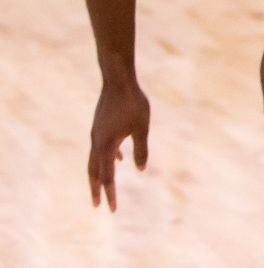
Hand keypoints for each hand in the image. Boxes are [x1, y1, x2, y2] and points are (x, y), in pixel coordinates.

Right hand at [88, 80, 150, 211]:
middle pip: (94, 171)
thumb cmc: (133, 103)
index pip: (107, 176)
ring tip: (104, 187)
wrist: (118, 81)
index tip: (111, 209)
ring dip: (100, 173)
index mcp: (106, 146)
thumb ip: (141, 149)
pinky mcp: (100, 126)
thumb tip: (140, 170)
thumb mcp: (141, 128)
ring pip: (96, 159)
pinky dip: (108, 156)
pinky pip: (102, 147)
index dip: (110, 193)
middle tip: (97, 205)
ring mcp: (97, 134)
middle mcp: (97, 142)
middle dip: (97, 189)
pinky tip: (118, 158)